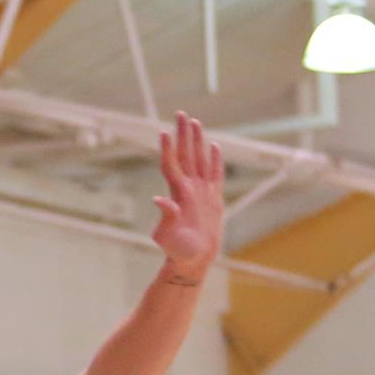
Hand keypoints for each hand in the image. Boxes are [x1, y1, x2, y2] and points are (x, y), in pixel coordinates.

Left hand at [151, 111, 223, 277]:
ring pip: (198, 160)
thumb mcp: (167, 234)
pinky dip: (215, 160)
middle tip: (181, 114)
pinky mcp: (212, 198)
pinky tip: (214, 146)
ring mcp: (200, 191)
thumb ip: (165, 216)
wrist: (192, 260)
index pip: (171, 165)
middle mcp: (188, 188)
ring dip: (196, 141)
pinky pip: (215, 174)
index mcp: (178, 194)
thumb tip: (159, 199)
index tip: (163, 131)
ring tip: (195, 122)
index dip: (167, 149)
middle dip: (183, 134)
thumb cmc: (177, 249)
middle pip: (185, 155)